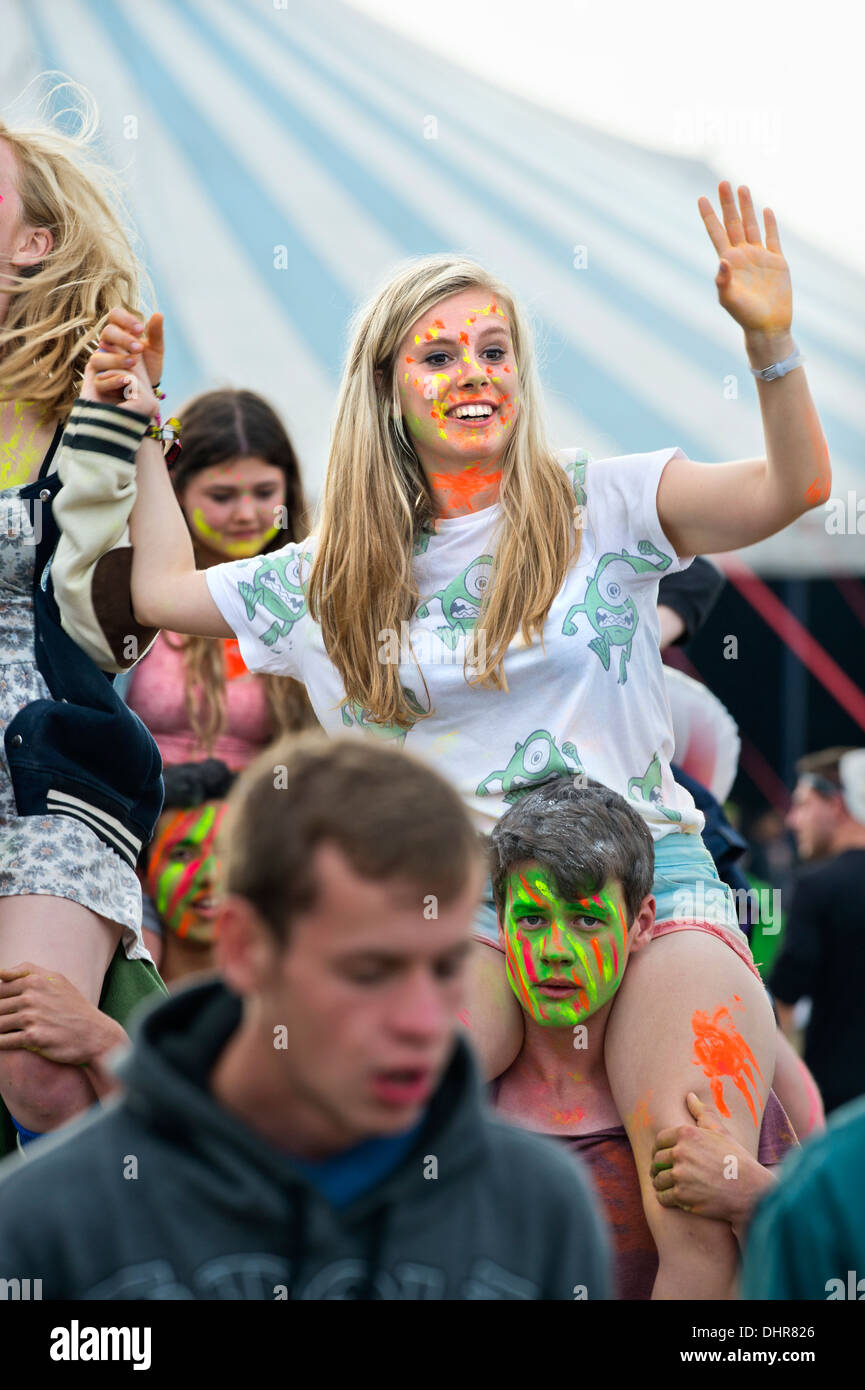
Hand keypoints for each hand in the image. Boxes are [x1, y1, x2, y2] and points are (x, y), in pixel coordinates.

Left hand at [0, 962, 125, 1066]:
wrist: (94, 1035)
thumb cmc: (73, 1007)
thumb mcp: (57, 980)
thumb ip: (27, 971)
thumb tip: (0, 972)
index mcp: (34, 980)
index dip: (0, 1001)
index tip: (8, 1010)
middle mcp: (31, 997)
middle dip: (0, 1016)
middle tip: (10, 1021)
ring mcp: (32, 1017)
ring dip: (0, 1029)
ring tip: (11, 1031)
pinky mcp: (33, 1038)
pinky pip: (2, 1042)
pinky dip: (1, 1043)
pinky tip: (8, 1043)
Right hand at [97, 307, 163, 386]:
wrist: (146, 390)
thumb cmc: (148, 366)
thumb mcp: (156, 350)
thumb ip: (156, 334)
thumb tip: (158, 314)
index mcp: (120, 332)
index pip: (114, 315)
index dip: (125, 319)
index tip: (141, 330)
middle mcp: (107, 345)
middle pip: (107, 333)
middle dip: (123, 339)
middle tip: (139, 348)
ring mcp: (101, 362)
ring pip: (98, 356)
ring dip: (116, 359)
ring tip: (134, 362)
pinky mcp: (99, 381)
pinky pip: (98, 379)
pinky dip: (111, 379)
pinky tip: (126, 379)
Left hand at [650, 1091, 769, 1224]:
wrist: (749, 1189)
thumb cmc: (735, 1158)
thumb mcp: (720, 1131)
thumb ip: (702, 1112)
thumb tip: (690, 1096)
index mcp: (686, 1133)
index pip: (659, 1140)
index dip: (660, 1149)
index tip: (664, 1156)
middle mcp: (680, 1152)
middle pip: (657, 1160)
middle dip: (660, 1167)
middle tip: (666, 1173)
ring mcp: (680, 1174)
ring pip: (658, 1180)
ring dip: (661, 1184)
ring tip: (670, 1186)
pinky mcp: (682, 1195)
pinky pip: (663, 1197)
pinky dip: (666, 1199)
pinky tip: (675, 1199)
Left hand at [698, 182, 791, 337]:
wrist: (768, 326)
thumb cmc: (745, 316)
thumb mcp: (729, 299)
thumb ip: (724, 280)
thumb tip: (722, 260)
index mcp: (729, 262)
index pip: (716, 233)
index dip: (709, 216)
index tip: (701, 198)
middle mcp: (742, 256)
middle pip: (733, 224)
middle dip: (728, 204)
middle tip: (723, 183)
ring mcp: (759, 257)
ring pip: (751, 226)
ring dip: (747, 207)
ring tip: (742, 187)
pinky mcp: (777, 261)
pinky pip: (772, 238)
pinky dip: (770, 224)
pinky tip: (766, 211)